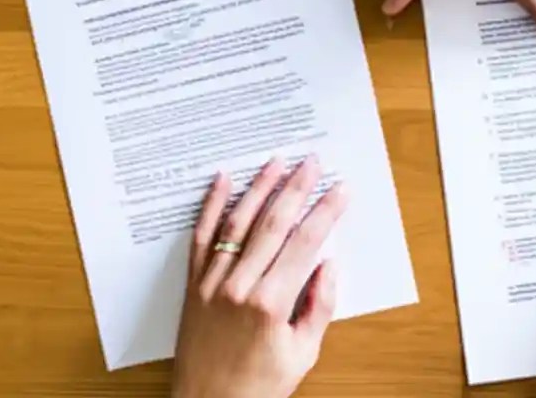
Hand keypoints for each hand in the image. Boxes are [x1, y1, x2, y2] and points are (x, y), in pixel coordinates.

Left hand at [171, 156, 347, 397]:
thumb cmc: (258, 388)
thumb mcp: (302, 354)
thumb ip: (318, 306)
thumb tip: (329, 266)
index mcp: (270, 304)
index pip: (305, 243)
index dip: (326, 212)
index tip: (340, 190)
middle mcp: (238, 287)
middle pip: (273, 224)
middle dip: (296, 188)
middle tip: (312, 161)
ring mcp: (212, 284)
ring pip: (238, 224)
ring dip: (259, 188)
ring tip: (276, 162)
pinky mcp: (194, 287)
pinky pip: (202, 239)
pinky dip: (211, 207)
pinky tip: (222, 182)